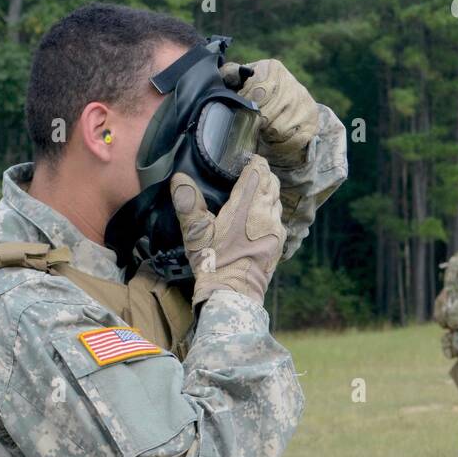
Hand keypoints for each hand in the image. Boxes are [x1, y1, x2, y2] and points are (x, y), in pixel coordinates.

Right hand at [170, 155, 284, 306]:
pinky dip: (271, 212)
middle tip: (249, 174)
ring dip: (268, 193)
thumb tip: (178, 179)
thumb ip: (188, 204)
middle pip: (271, 184)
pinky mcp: (279, 244)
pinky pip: (278, 219)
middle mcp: (266, 214)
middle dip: (262, 176)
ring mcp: (276, 230)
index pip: (259, 172)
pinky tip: (259, 219)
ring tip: (254, 194)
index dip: (254, 163)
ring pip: (277, 201)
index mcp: (247, 205)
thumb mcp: (196, 234)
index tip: (245, 160)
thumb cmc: (214, 264)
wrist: (233, 295)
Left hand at [220, 58, 318, 167]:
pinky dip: (280, 145)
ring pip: (278, 131)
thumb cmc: (258, 93)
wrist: (289, 104)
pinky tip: (276, 138)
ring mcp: (304, 104)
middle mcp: (292, 84)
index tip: (242, 110)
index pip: (257, 93)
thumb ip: (231, 75)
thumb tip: (233, 74)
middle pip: (267, 115)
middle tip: (253, 124)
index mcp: (273, 69)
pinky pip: (291, 142)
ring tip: (265, 130)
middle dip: (256, 124)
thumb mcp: (242, 80)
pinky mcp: (312, 122)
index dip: (247, 107)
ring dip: (267, 135)